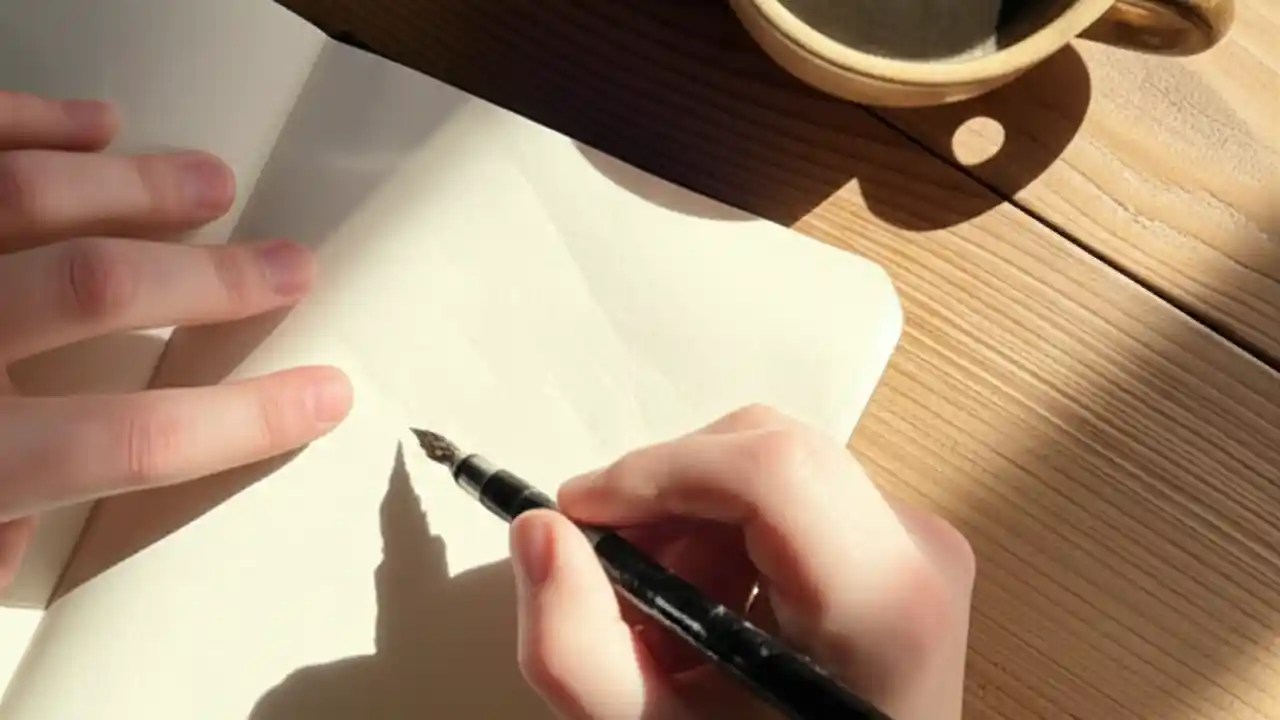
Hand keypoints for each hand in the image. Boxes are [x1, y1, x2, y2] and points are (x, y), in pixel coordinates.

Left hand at [0, 92, 352, 588]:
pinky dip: (33, 123)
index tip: (325, 396)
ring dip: (139, 184)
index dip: (246, 420)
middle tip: (289, 267)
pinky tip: (93, 123)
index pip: (131, 439)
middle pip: (98, 287)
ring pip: (32, 199)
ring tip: (212, 181)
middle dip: (215, 277)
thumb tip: (35, 524)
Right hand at [510, 405, 973, 718]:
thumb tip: (539, 529)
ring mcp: (917, 539)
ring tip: (665, 616)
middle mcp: (917, 552)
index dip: (661, 472)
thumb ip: (575, 647)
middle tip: (615, 580)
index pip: (773, 470)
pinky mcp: (899, 539)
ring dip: (687, 522)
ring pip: (768, 461)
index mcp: (880, 606)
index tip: (584, 514)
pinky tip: (709, 608)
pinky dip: (723, 532)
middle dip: (664, 501)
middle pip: (763, 451)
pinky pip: (792, 490)